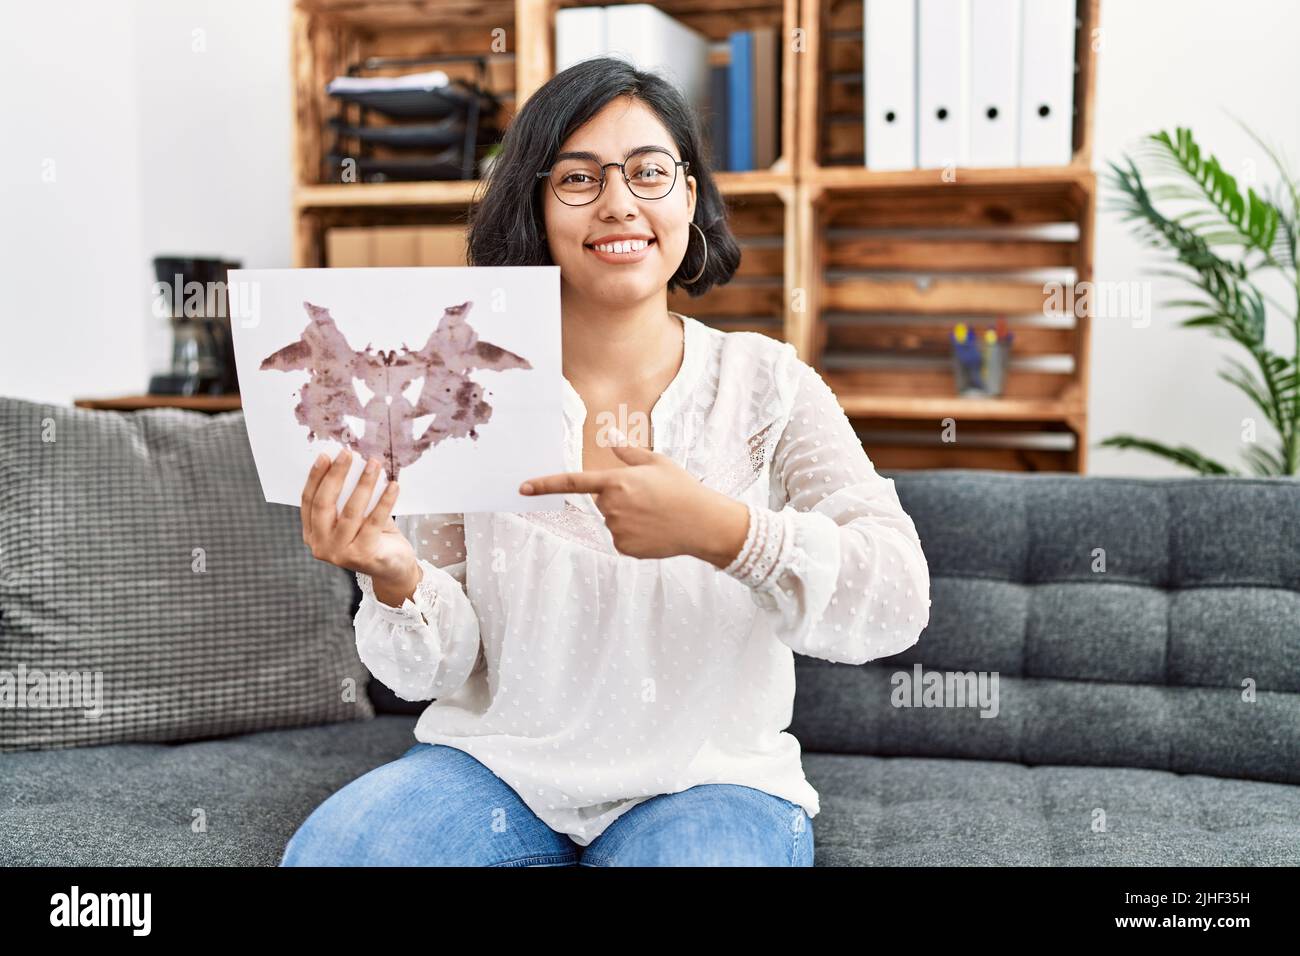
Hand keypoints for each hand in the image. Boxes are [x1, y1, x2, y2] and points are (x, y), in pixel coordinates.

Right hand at [300, 447, 418, 595]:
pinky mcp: (363, 555)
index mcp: (313, 534)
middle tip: (348, 454)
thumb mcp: (355, 518)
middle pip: (324, 504)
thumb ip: (347, 498)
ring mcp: (340, 553)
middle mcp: (321, 546)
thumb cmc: (373, 537)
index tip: (326, 456)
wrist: (393, 568)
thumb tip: (353, 463)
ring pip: (350, 511)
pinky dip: (384, 501)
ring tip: (374, 464)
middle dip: (336, 475)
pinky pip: (374, 521)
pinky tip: (393, 486)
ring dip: (363, 484)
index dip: (316, 477)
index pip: (309, 501)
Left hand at [518, 439, 748, 566]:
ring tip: (656, 515)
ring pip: (612, 520)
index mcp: (616, 481)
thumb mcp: (657, 462)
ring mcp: (616, 529)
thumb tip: (611, 436)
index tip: (522, 488)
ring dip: (628, 517)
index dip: (545, 485)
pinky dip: (634, 535)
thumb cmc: (681, 488)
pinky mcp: (623, 547)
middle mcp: (611, 506)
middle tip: (649, 498)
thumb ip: (628, 452)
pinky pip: (620, 538)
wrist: (703, 523)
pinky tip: (654, 531)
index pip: (573, 482)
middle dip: (619, 498)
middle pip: (602, 501)